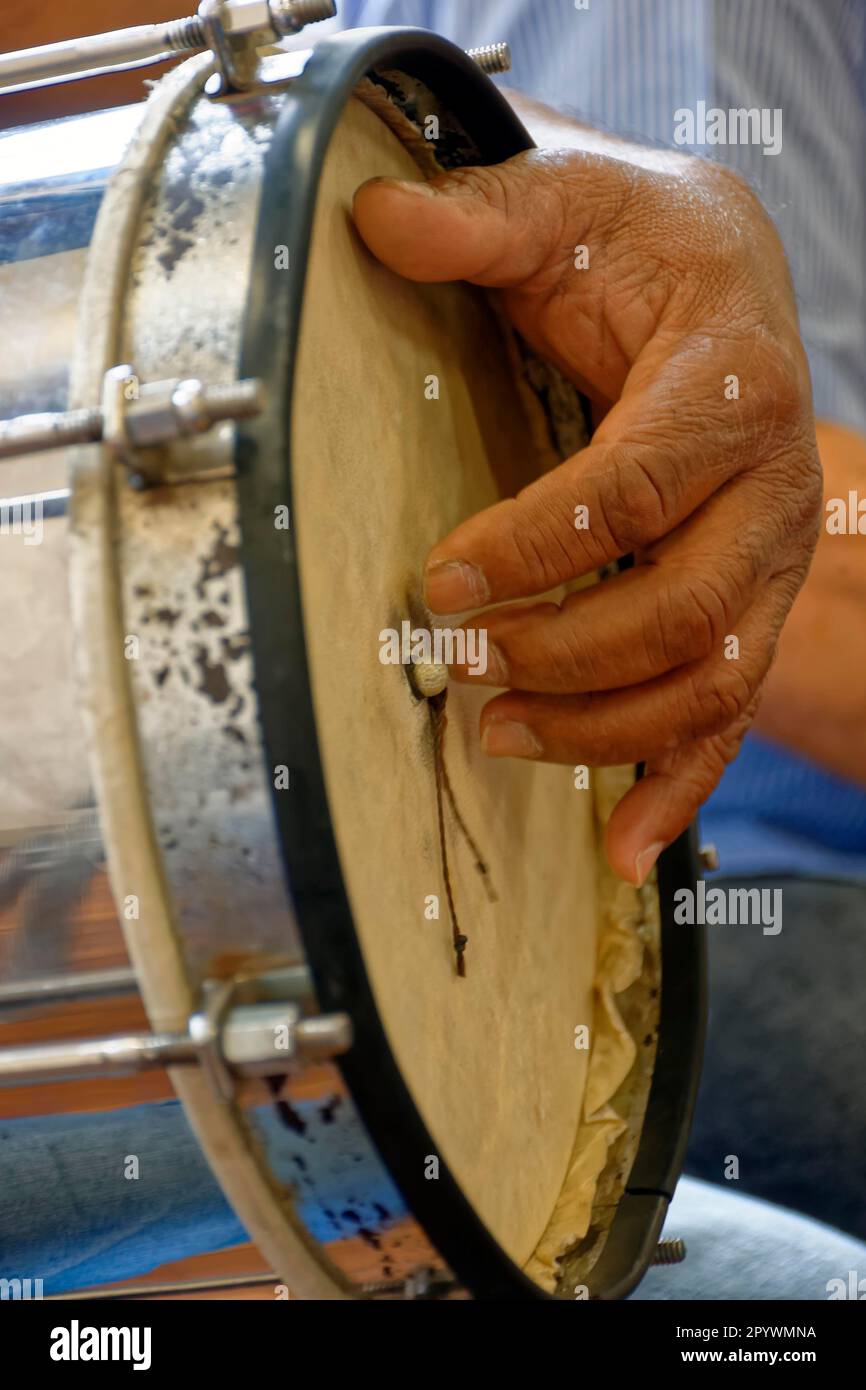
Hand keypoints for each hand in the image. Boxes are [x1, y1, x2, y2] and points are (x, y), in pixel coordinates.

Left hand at [353, 126, 821, 884]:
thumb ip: (482, 219)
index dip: (539, 546)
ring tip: (497, 736)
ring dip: (605, 728)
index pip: (637, 490)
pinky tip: (623, 852)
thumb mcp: (568, 210)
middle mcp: (771, 487)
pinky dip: (680, 788)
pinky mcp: (751, 610)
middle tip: (458, 662)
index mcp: (729, 387)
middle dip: (567, 652)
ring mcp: (770, 562)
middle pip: (684, 606)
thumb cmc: (643, 252)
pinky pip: (730, 716)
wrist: (728, 287)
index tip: (439, 577)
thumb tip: (374, 216)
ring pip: (710, 678)